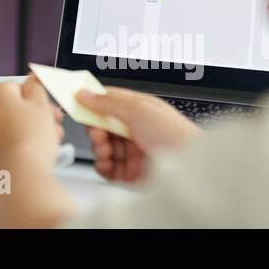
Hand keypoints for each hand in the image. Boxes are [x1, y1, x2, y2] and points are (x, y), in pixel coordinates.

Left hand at [0, 75, 65, 188]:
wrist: (16, 178)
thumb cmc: (29, 142)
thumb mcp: (41, 106)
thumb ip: (36, 86)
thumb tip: (33, 78)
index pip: (19, 89)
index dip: (39, 102)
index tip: (50, 113)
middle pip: (11, 109)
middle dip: (33, 118)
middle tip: (51, 130)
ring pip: (3, 128)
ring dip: (23, 133)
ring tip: (43, 146)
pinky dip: (9, 148)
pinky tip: (24, 156)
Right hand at [75, 87, 200, 183]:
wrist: (192, 170)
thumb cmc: (176, 136)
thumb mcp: (138, 109)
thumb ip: (108, 101)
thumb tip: (84, 94)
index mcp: (139, 110)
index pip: (109, 102)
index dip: (92, 102)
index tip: (76, 103)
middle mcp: (136, 130)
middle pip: (102, 126)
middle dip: (95, 129)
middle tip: (97, 132)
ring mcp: (133, 152)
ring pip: (103, 147)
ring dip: (98, 148)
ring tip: (105, 150)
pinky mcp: (131, 174)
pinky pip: (107, 168)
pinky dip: (102, 166)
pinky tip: (106, 163)